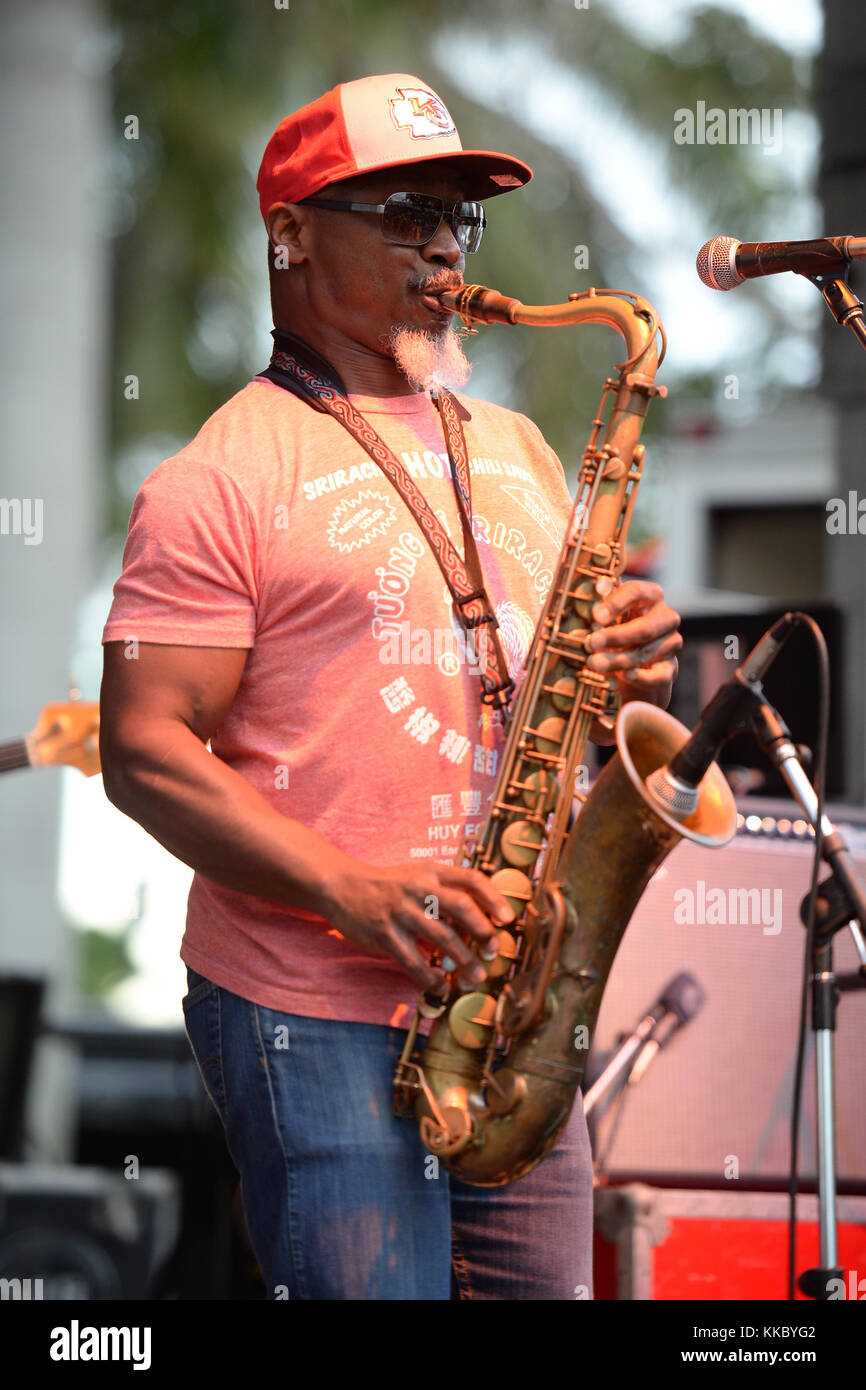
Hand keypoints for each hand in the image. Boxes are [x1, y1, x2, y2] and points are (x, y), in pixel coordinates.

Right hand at [324, 861, 515, 994]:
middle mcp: (419, 888)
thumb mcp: (417, 875)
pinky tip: (441, 987)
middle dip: (483, 931)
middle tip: (494, 950)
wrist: (342, 885)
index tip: (508, 918)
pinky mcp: (385, 934)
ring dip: (463, 960)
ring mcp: (401, 911)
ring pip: (441, 937)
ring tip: (476, 977)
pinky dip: (430, 977)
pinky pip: (413, 961)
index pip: (471, 879)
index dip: (494, 898)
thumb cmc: (387, 885)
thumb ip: (444, 889)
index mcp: (431, 872)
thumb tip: (481, 916)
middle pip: (461, 906)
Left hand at [585, 579, 681, 708]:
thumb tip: (598, 587)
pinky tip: (626, 675)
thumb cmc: (616, 626)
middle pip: (645, 628)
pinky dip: (642, 677)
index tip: (596, 616)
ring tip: (594, 663)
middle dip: (616, 637)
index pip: (637, 592)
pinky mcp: (670, 668)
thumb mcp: (608, 612)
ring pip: (646, 653)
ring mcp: (672, 643)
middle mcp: (666, 617)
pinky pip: (660, 676)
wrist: (631, 660)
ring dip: (618, 660)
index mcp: (651, 595)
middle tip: (592, 643)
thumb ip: (602, 601)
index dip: (616, 603)